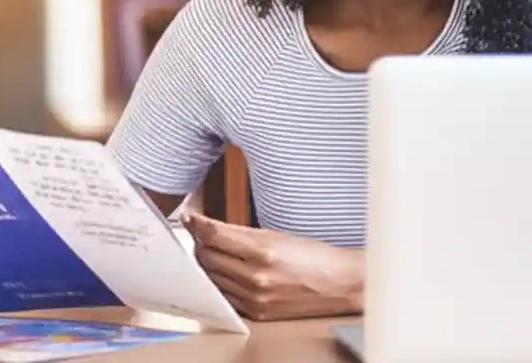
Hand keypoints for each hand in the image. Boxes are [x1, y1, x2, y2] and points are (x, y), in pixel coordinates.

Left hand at [184, 211, 363, 320]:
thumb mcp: (278, 235)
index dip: (198, 224)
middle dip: (200, 242)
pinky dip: (219, 282)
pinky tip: (223, 272)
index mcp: (263, 252)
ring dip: (207, 262)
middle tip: (200, 232)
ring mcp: (254, 298)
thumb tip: (211, 228)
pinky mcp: (255, 313)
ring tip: (211, 250)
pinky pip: (224, 295)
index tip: (191, 218)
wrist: (340, 285)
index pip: (214, 236)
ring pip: (212, 277)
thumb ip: (241, 233)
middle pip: (207, 257)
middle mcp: (255, 277)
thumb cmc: (314, 257)